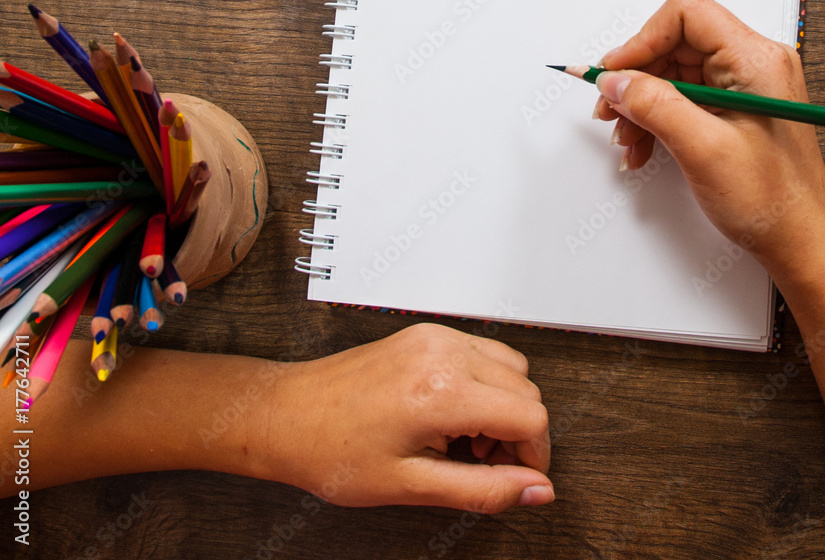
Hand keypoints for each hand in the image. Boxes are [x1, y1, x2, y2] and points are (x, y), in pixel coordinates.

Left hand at [264, 322, 552, 512]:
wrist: (288, 414)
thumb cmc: (333, 450)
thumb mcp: (412, 486)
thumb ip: (484, 490)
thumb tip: (536, 491)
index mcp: (443, 390)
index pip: (531, 416)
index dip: (534, 456)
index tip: (517, 479)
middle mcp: (445, 353)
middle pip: (526, 389)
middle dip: (519, 434)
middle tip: (485, 466)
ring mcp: (436, 337)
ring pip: (511, 366)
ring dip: (504, 406)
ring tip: (466, 441)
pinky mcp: (426, 334)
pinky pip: (482, 352)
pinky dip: (484, 384)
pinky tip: (454, 415)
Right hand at [592, 0, 824, 278]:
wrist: (800, 241)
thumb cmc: (772, 201)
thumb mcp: (703, 149)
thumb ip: (655, 105)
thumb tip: (615, 81)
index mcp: (756, 60)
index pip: (686, 13)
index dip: (642, 39)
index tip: (615, 74)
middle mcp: (753, 62)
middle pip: (674, 42)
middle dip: (637, 77)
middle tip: (610, 110)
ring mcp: (744, 84)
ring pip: (674, 71)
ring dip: (642, 102)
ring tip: (627, 138)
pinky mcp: (736, 106)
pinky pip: (684, 96)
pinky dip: (657, 117)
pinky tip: (644, 146)